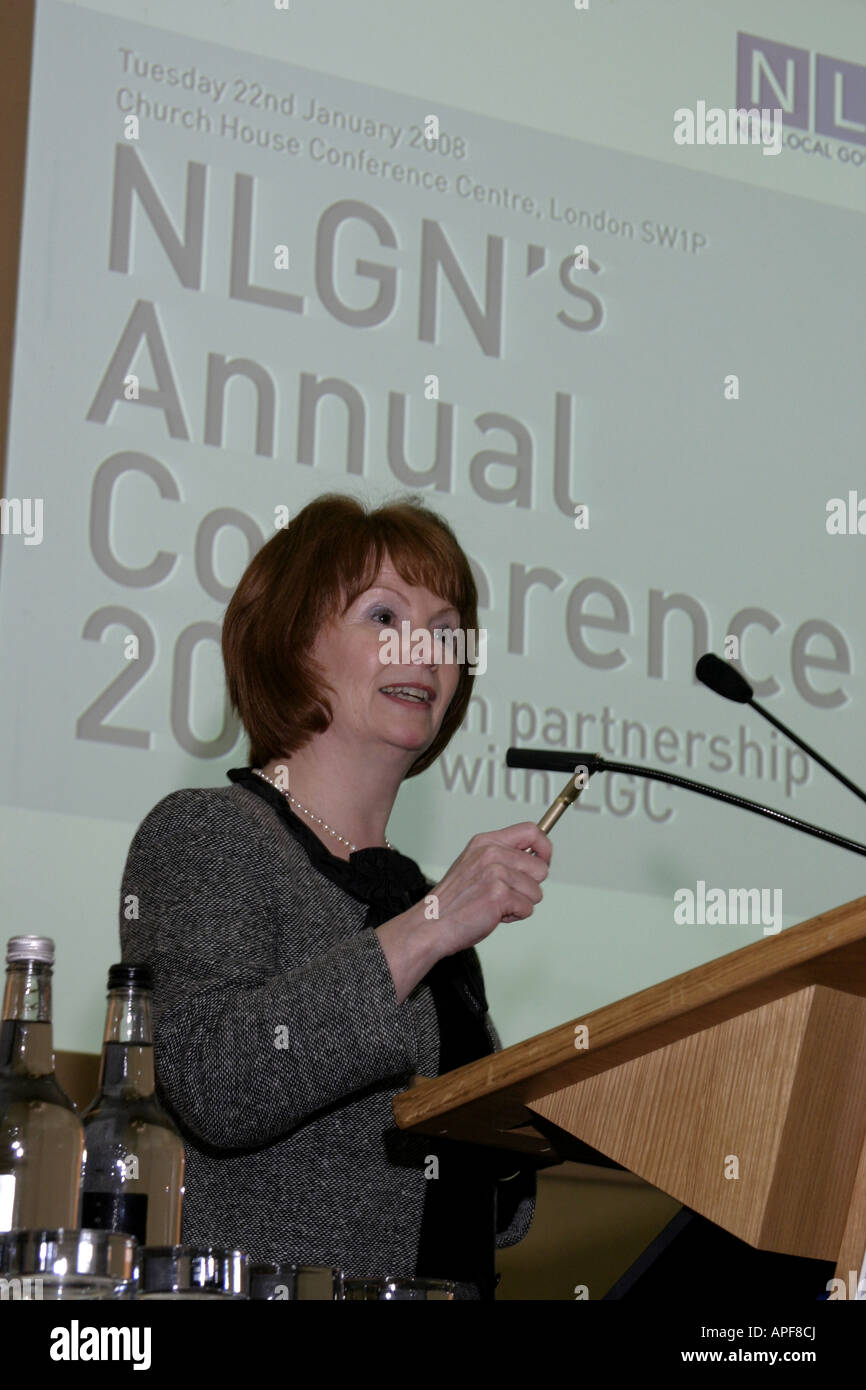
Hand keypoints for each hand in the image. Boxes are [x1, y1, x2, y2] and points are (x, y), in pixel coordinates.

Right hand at [429, 822, 551, 956]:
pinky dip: (514, 916)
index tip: (543, 861)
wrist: (431, 923)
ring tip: (495, 905)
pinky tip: (493, 914)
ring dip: (520, 903)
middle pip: (540, 867)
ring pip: (536, 892)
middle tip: (506, 893)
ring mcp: (495, 873)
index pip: (531, 831)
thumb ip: (502, 857)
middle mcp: (491, 853)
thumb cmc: (453, 900)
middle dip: (530, 886)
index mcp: (486, 842)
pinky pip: (528, 909)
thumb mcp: (474, 865)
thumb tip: (537, 857)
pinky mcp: (499, 894)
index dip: (545, 848)